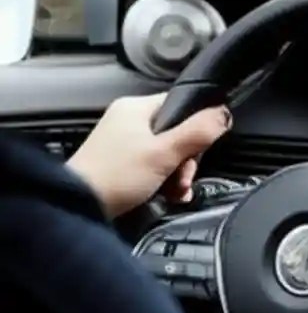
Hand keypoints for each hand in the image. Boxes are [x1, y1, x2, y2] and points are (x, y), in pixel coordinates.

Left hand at [67, 93, 231, 217]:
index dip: (197, 128)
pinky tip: (168, 195)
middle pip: (177, 132)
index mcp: (135, 108)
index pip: (181, 105)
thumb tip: (224, 114)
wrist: (79, 207)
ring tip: (175, 191)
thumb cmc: (115, 177)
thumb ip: (199, 132)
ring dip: (178, 174)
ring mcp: (123, 142)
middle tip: (183, 177)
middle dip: (187, 160)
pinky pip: (154, 166)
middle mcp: (128, 120)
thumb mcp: (165, 153)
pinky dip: (164, 181)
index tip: (198, 151)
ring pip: (167, 152)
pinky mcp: (121, 163)